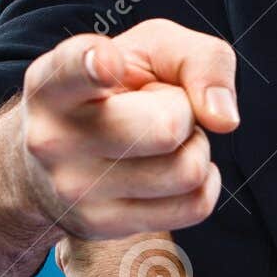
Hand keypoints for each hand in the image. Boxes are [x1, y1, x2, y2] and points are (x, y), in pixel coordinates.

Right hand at [17, 19, 237, 240]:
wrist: (58, 161)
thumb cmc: (113, 92)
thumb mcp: (150, 50)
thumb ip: (198, 59)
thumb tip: (223, 118)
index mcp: (53, 82)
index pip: (75, 69)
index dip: (95, 63)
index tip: (106, 62)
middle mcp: (54, 139)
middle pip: (167, 128)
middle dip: (183, 112)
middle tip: (158, 108)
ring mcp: (75, 190)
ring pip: (187, 170)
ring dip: (191, 148)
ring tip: (158, 139)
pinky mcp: (101, 226)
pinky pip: (195, 206)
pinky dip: (201, 183)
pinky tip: (170, 166)